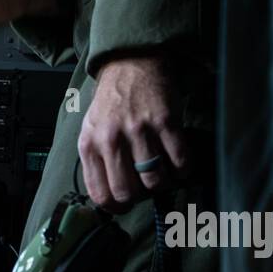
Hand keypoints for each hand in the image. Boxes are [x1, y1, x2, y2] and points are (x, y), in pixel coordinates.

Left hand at [78, 54, 190, 211]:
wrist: (132, 64)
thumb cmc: (112, 103)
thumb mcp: (91, 130)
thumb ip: (97, 162)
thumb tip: (110, 199)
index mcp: (89, 144)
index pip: (101, 194)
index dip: (116, 207)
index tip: (125, 205)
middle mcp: (111, 138)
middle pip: (128, 192)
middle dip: (140, 196)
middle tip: (145, 186)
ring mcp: (139, 130)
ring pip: (155, 181)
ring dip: (163, 182)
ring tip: (162, 172)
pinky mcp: (165, 121)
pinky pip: (180, 161)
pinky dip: (183, 169)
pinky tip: (178, 163)